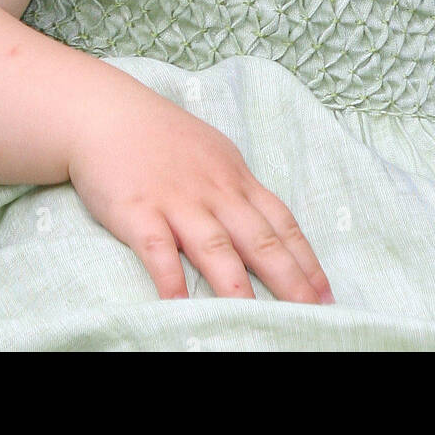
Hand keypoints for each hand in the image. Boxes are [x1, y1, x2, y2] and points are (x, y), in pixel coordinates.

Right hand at [66, 88, 334, 304]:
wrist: (109, 113)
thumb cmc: (163, 137)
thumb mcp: (213, 156)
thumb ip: (237, 191)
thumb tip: (266, 225)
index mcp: (236, 179)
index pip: (281, 223)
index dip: (305, 259)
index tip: (326, 292)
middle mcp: (215, 192)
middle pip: (259, 240)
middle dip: (289, 280)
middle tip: (312, 313)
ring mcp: (177, 201)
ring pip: (215, 248)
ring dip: (238, 288)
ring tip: (259, 322)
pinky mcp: (139, 211)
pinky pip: (158, 251)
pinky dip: (171, 280)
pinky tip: (181, 307)